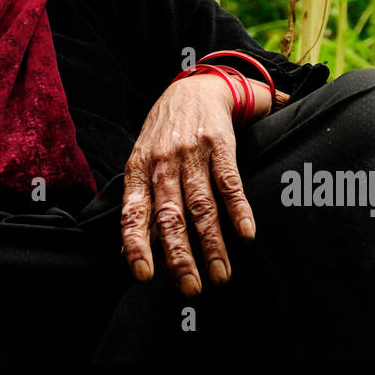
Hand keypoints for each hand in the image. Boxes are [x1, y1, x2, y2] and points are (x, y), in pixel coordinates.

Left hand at [121, 72, 288, 295]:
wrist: (195, 86)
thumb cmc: (164, 134)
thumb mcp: (142, 162)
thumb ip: (139, 205)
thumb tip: (126, 253)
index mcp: (139, 170)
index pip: (133, 213)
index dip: (136, 244)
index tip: (144, 276)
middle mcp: (162, 163)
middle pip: (170, 216)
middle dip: (180, 256)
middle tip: (191, 289)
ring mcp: (191, 153)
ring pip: (201, 205)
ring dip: (212, 243)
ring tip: (221, 275)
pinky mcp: (219, 144)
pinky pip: (229, 181)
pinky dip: (239, 209)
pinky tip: (247, 235)